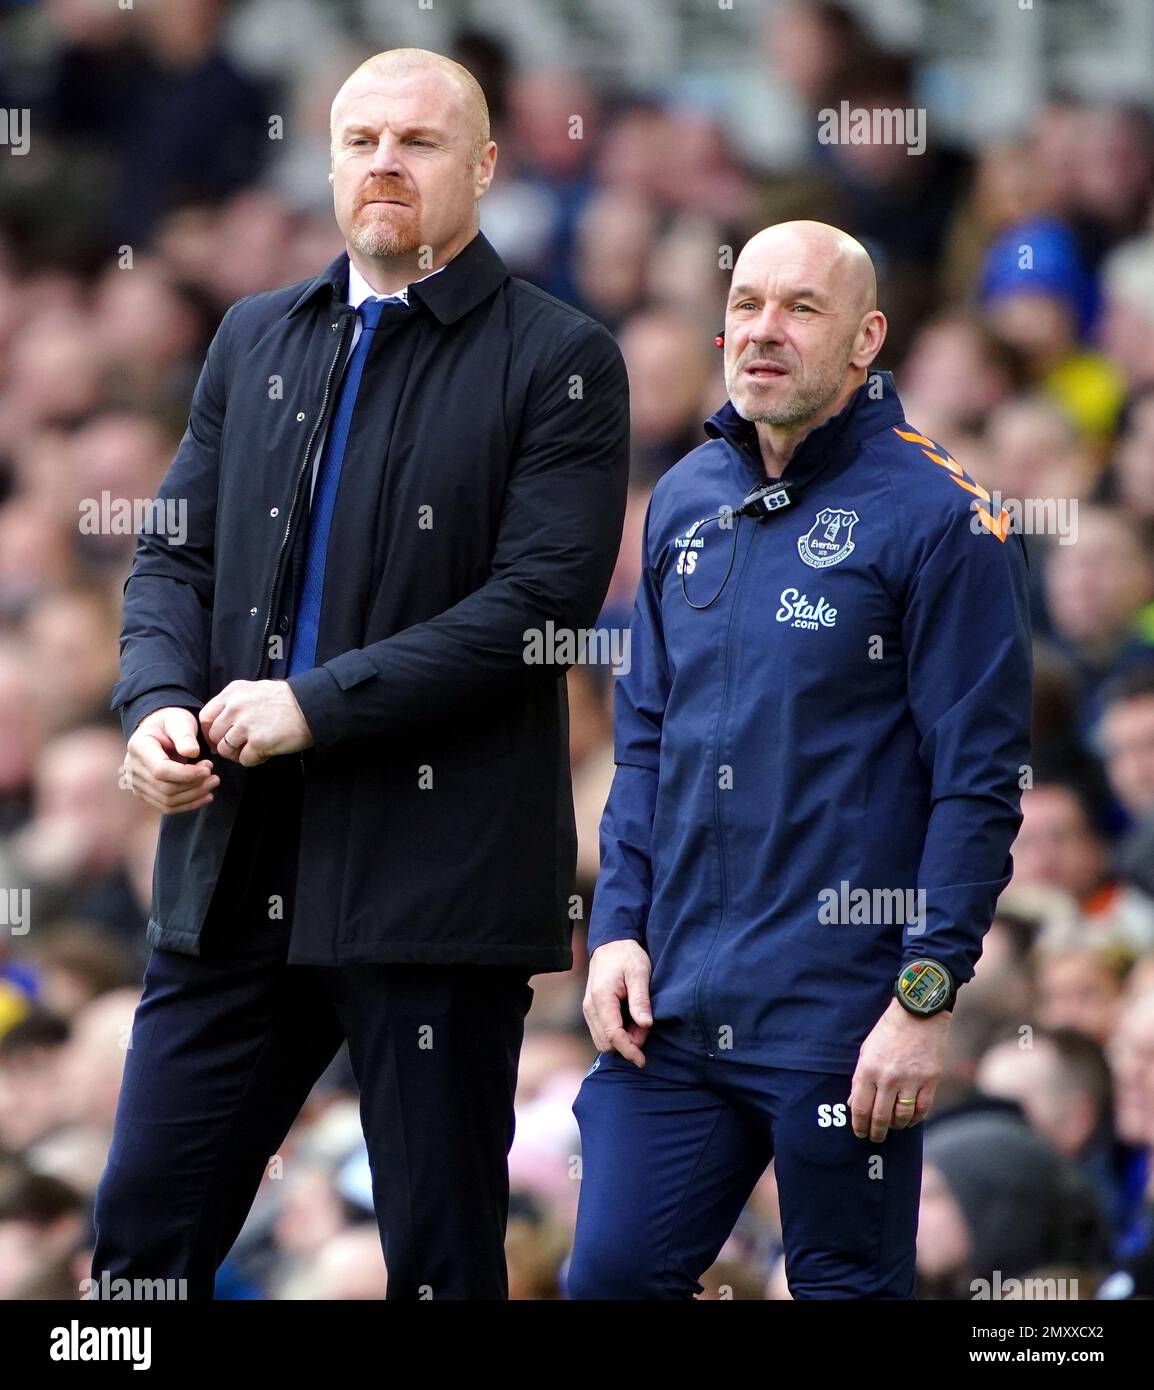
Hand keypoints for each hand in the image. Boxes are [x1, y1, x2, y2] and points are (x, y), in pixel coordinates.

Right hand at [120, 707, 218, 814]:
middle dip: (194, 785)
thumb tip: (192, 752)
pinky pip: (166, 806)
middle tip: (214, 776)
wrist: (159, 730)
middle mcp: (132, 767)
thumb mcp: (179, 721)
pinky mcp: (144, 792)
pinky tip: (204, 796)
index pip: (161, 770)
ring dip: (194, 796)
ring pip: (167, 801)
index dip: (187, 774)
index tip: (208, 768)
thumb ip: (185, 735)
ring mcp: (136, 782)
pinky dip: (188, 804)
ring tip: (212, 783)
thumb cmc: (171, 722)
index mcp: (138, 746)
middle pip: (165, 788)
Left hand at [199, 680, 313, 766]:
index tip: (220, 737)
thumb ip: (234, 703)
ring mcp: (246, 725)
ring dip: (238, 754)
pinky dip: (254, 760)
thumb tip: (220, 724)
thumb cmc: (286, 700)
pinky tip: (265, 753)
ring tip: (254, 750)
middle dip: (225, 744)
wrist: (311, 707)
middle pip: (214, 735)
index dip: (210, 731)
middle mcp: (235, 707)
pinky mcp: (258, 743)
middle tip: (241, 746)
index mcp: (232, 692)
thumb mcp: (255, 690)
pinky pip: (244, 760)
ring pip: (225, 750)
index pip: (205, 717)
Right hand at [582, 939, 652, 1066]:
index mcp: (601, 998)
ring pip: (602, 1040)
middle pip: (605, 1043)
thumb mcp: (639, 973)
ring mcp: (588, 1009)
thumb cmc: (627, 956)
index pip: (612, 1035)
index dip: (629, 1050)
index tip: (643, 1060)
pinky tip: (631, 1021)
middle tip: (645, 1030)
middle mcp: (590, 1007)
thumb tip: (645, 1025)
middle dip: (627, 1045)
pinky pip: (601, 1032)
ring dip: (622, 1040)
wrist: (611, 944)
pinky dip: (616, 1033)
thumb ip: (640, 1000)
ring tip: (639, 1023)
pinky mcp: (591, 1010)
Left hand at [850, 997, 950, 1142]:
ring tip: (892, 1127)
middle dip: (876, 1132)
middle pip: (880, 1117)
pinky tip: (909, 1120)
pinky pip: (921, 1109)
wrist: (918, 1014)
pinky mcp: (930, 1081)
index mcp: (868, 1070)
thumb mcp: (866, 1051)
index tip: (860, 1133)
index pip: (860, 1108)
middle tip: (875, 1137)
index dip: (859, 1125)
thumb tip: (854, 1103)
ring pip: (902, 1117)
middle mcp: (888, 1078)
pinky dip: (914, 1119)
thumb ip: (860, 1078)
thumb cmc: (888, 1031)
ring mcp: (910, 1081)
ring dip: (895, 1126)